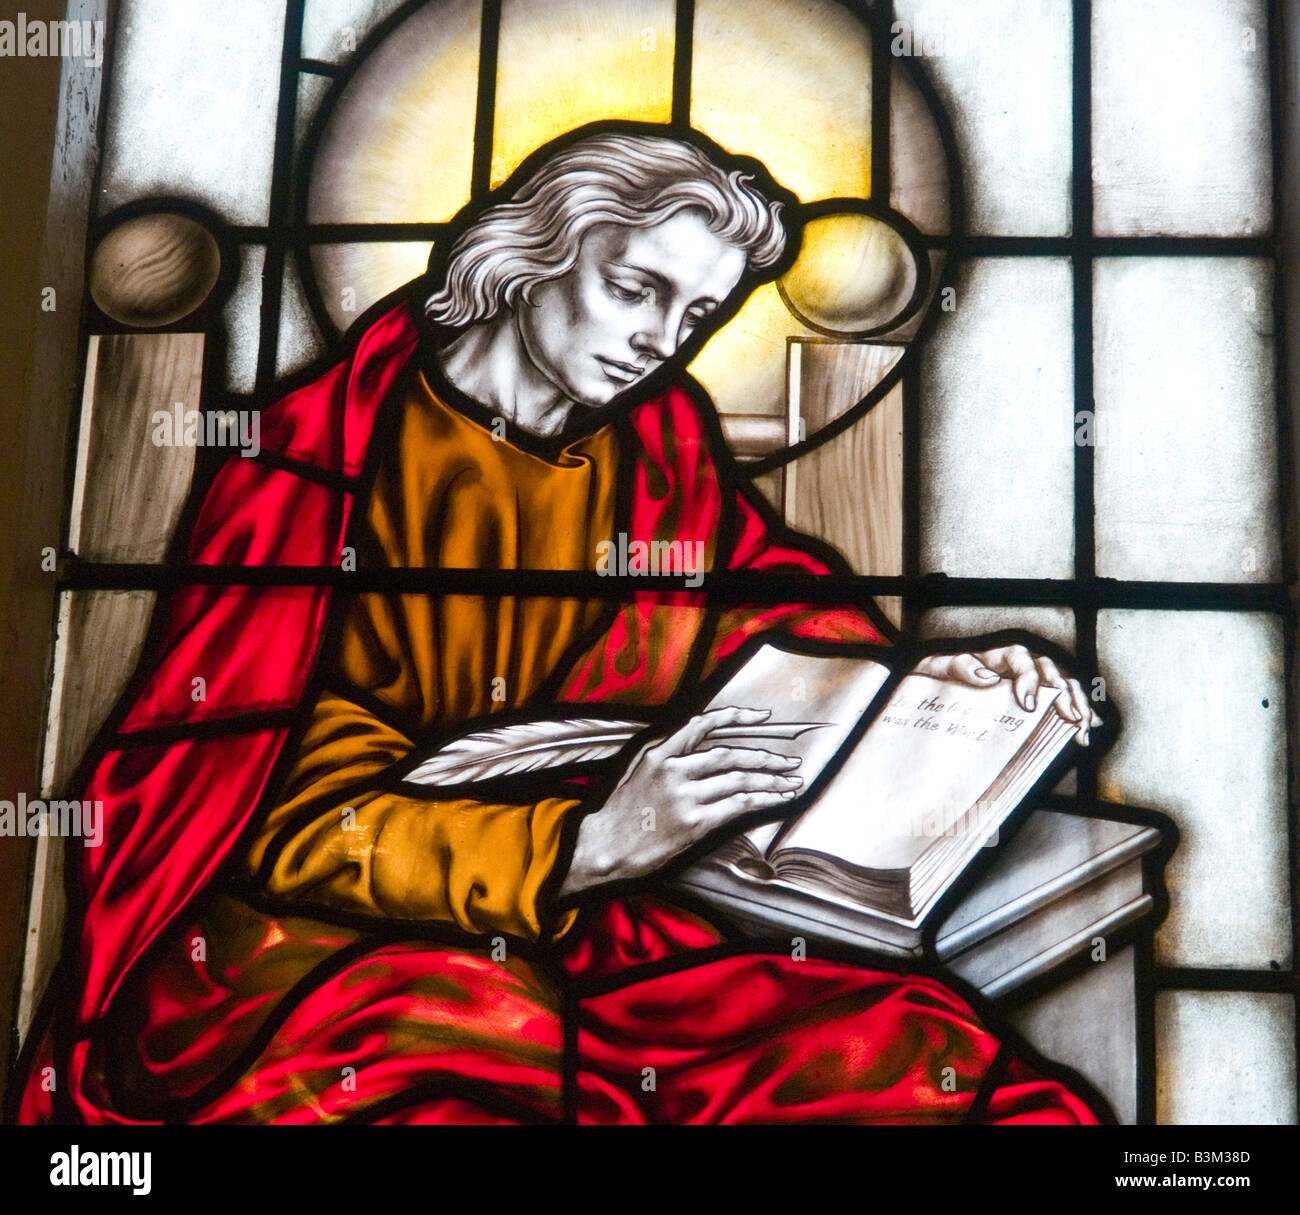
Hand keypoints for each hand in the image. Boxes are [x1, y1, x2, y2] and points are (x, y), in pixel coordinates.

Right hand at [558, 707, 802, 896]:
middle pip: (731, 754)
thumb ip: (666, 754)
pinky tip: (777, 799)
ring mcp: (685, 795)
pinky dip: (763, 800)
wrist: (605, 847)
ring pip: (739, 779)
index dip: (737, 717)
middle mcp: (674, 769)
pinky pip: (738, 805)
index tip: (763, 718)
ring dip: (771, 780)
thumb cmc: (621, 813)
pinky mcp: (694, 821)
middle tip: (788, 761)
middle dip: (765, 757)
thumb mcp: (637, 770)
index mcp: (660, 753)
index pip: (705, 724)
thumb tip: (699, 744)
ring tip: (791, 782)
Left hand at [914, 644, 1099, 743]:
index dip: (1028, 679)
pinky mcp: (1039, 695)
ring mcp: (1033, 678)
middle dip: (1064, 696)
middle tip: (1071, 719)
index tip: (1027, 705)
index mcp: (998, 655)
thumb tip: (988, 677)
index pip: (1020, 659)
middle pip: (1050, 672)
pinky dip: (1081, 710)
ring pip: (1064, 684)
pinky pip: (1067, 698)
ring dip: (1078, 704)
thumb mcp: (939, 666)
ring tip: (1083, 728)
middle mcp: (1021, 663)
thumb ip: (961, 667)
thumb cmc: (939, 675)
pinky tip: (1090, 727)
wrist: (936, 684)